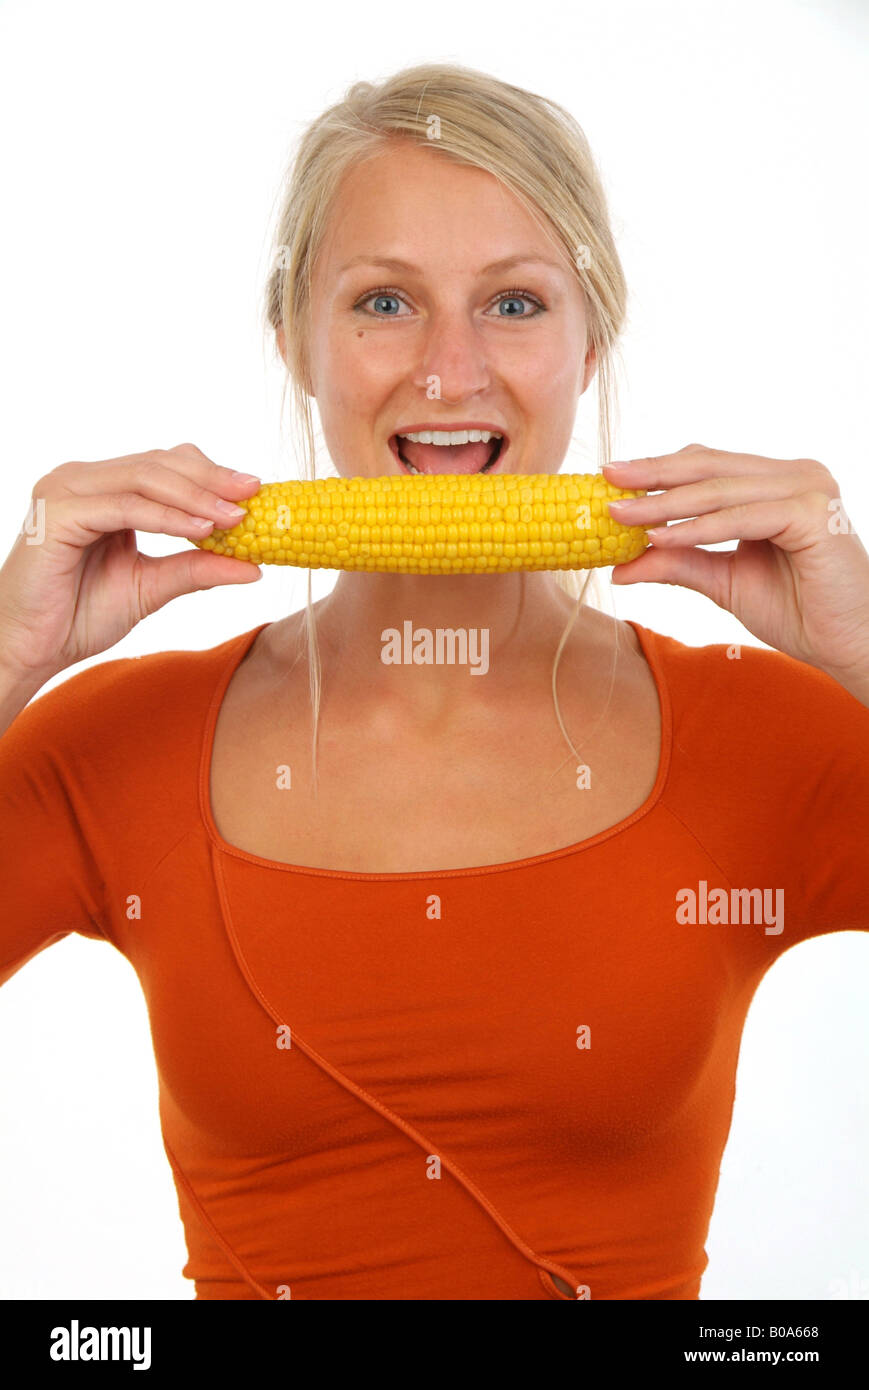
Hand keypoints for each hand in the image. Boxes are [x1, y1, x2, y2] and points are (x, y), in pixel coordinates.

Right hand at [0, 443, 262, 683]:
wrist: (29, 648)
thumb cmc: (78, 616)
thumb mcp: (151, 586)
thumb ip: (196, 568)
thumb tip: (254, 566)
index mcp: (102, 488)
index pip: (165, 465)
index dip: (211, 475)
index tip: (256, 492)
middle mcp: (83, 479)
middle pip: (159, 463)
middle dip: (211, 479)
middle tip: (254, 493)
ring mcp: (67, 489)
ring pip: (145, 478)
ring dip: (196, 496)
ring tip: (236, 516)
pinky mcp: (58, 512)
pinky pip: (125, 507)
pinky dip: (167, 517)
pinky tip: (201, 529)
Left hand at [603, 444, 868, 687]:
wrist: (848, 644)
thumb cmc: (797, 612)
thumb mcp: (723, 582)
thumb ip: (679, 562)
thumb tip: (620, 565)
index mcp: (775, 483)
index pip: (707, 465)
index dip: (657, 471)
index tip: (609, 478)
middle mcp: (794, 475)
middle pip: (708, 465)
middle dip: (652, 475)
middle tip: (606, 478)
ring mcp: (806, 488)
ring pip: (720, 490)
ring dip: (665, 503)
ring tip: (620, 515)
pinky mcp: (812, 512)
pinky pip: (741, 517)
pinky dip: (698, 527)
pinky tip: (660, 536)